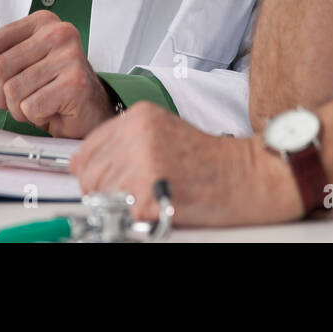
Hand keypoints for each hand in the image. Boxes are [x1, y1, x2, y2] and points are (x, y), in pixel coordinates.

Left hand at [0, 10, 115, 137]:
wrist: (88, 112)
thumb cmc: (49, 89)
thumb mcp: (11, 74)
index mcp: (41, 21)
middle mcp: (58, 31)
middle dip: (0, 95)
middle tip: (17, 103)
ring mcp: (70, 55)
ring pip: (13, 90)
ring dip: (18, 108)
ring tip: (37, 105)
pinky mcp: (76, 82)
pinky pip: (30, 105)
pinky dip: (34, 117)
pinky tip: (50, 111)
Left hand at [70, 102, 302, 226]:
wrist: (247, 175)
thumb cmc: (211, 160)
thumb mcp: (163, 133)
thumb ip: (126, 143)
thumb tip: (87, 166)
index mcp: (138, 116)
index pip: (85, 150)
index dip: (92, 173)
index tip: (103, 182)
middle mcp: (137, 134)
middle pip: (89, 175)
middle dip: (104, 191)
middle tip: (131, 196)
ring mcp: (142, 162)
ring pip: (102, 195)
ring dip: (120, 205)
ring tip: (150, 199)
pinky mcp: (149, 192)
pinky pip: (123, 214)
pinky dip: (137, 217)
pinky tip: (160, 206)